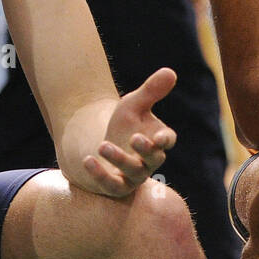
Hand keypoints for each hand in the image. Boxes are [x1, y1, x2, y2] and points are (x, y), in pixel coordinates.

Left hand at [83, 68, 178, 197]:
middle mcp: (150, 160)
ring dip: (119, 159)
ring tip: (103, 145)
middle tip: (134, 138)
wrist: (104, 145)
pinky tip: (87, 160)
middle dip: (145, 149)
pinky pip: (112, 185)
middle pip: (153, 158)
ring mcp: (134, 175)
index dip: (165, 139)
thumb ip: (151, 90)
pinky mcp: (117, 186)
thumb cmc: (125, 123)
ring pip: (133, 172)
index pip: (167, 140)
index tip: (160, 137)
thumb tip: (170, 71)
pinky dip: (100, 174)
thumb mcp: (134, 104)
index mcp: (158, 139)